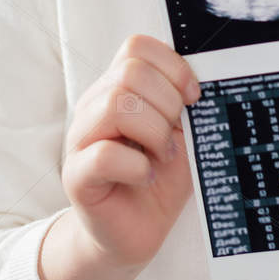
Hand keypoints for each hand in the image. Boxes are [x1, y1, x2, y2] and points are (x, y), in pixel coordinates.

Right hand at [59, 34, 201, 270]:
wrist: (135, 232)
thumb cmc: (158, 180)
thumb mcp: (181, 135)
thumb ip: (185, 107)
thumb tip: (202, 84)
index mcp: (118, 88)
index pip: (136, 47)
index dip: (173, 67)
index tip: (193, 98)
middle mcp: (94, 107)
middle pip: (128, 72)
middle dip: (167, 103)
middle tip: (174, 135)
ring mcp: (80, 140)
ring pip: (115, 105)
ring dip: (153, 132)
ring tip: (162, 156)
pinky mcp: (77, 176)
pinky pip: (105, 154)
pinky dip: (138, 166)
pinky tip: (146, 177)